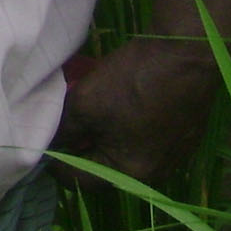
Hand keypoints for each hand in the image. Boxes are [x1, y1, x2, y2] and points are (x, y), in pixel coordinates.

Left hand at [51, 36, 227, 187]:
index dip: (56, 163)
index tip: (42, 147)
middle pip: (107, 168)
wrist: (188, 51)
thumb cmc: (134, 80)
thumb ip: (65, 129)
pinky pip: (149, 140)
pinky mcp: (187, 135)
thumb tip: (55, 141)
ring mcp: (176, 154)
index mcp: (131, 173)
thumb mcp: (85, 103)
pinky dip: (132, 128)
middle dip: (84, 148)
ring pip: (128, 153)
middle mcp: (157, 173)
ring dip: (109, 137)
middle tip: (67, 127)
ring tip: (95, 112)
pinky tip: (125, 104)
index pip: (81, 179)